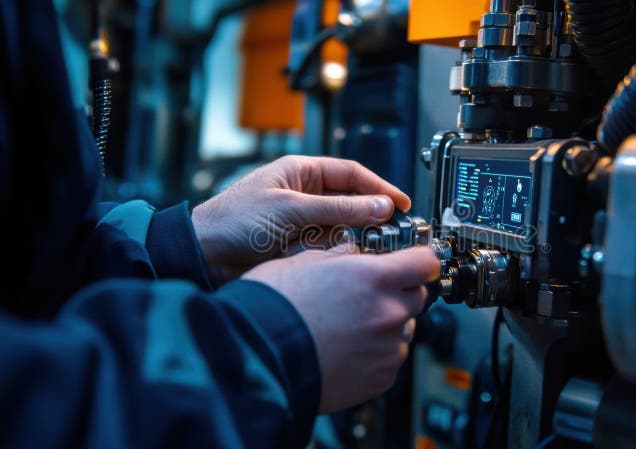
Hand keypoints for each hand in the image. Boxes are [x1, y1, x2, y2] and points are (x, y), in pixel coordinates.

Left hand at [192, 156, 411, 282]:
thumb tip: (379, 206)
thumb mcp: (290, 209)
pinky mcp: (299, 247)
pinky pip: (328, 248)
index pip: (351, 174)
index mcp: (301, 172)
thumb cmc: (233, 221)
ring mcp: (303, 222)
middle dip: (370, 216)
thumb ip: (338, 208)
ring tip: (368, 248)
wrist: (203, 256)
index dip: (379, 188)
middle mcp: (305, 194)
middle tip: (394, 230)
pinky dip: (337, 254)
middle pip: (351, 201)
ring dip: (354, 238)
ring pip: (343, 228)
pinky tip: (342, 260)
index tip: (401, 203)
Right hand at [242, 245, 439, 412]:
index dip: (420, 259)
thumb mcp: (304, 260)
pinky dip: (375, 353)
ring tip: (348, 326)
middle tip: (369, 294)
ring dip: (386, 325)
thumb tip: (352, 251)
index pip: (425, 262)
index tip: (416, 261)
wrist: (256, 357)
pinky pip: (389, 359)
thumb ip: (340, 255)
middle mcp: (389, 312)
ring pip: (403, 329)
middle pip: (417, 296)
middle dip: (399, 291)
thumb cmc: (272, 308)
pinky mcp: (380, 378)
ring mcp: (387, 349)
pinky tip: (346, 348)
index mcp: (375, 278)